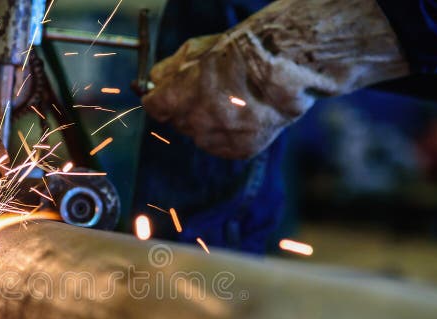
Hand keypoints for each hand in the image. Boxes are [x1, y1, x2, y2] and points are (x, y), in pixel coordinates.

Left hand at [142, 0, 408, 160]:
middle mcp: (194, 124)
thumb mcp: (195, 49)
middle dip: (190, 108)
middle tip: (213, 90)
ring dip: (211, 122)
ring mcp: (217, 140)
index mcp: (178, 99)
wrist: (285, 67)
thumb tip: (151, 83)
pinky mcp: (240, 150)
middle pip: (179, 122)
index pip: (155, 107)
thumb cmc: (240, 52)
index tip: (170, 93)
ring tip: (235, 100)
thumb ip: (168, 70)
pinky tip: (247, 114)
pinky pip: (225, 145)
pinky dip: (232, 133)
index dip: (162, 98)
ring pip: (202, 136)